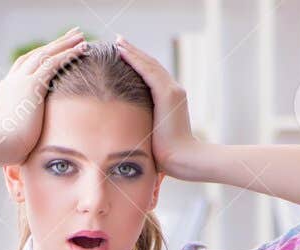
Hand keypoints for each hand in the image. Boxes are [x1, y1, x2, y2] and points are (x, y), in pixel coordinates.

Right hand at [0, 27, 89, 164]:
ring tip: (81, 36)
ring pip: (45, 54)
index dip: (41, 57)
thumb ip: (19, 126)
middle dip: (55, 44)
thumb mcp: (11, 133)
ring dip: (64, 44)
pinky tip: (82, 48)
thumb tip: (26, 137)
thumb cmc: (4, 150)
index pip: (24, 66)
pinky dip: (68, 54)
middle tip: (72, 35)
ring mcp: (20, 81)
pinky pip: (53, 63)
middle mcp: (11, 81)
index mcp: (5, 91)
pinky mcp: (30, 85)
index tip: (54, 52)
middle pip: (35, 55)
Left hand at [114, 35, 201, 179]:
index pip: (152, 75)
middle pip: (151, 65)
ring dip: (133, 52)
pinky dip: (135, 60)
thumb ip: (143, 124)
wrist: (182, 159)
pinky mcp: (168, 94)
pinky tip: (122, 52)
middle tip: (118, 41)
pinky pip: (148, 72)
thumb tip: (126, 129)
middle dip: (134, 52)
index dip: (138, 63)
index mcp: (169, 99)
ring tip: (118, 42)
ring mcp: (172, 91)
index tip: (123, 55)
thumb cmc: (165, 155)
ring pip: (149, 65)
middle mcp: (173, 90)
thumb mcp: (151, 134)